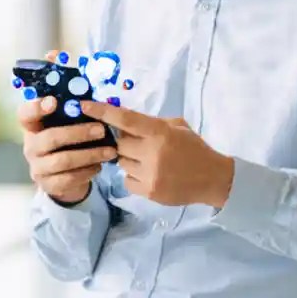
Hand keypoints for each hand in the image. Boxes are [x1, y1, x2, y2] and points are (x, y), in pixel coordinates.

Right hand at [18, 94, 116, 204]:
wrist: (63, 177)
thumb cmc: (67, 144)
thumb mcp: (66, 128)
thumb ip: (72, 117)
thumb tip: (95, 105)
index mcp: (32, 128)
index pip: (26, 114)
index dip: (36, 108)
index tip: (54, 102)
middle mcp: (30, 147)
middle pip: (50, 137)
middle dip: (79, 133)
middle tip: (101, 129)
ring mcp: (37, 168)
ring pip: (63, 160)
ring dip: (90, 154)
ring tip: (110, 151)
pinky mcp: (48, 185)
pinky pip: (70, 178)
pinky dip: (88, 171)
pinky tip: (99, 166)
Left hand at [81, 101, 233, 207]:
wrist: (212, 178)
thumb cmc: (194, 149)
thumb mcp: (178, 127)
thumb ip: (152, 123)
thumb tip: (124, 121)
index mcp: (160, 132)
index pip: (124, 119)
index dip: (102, 112)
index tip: (84, 106)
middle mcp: (152, 152)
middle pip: (119, 143)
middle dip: (124, 142)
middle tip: (137, 143)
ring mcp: (150, 174)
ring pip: (122, 163)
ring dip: (130, 160)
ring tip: (148, 160)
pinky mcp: (149, 191)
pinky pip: (127, 180)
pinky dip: (134, 176)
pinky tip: (150, 174)